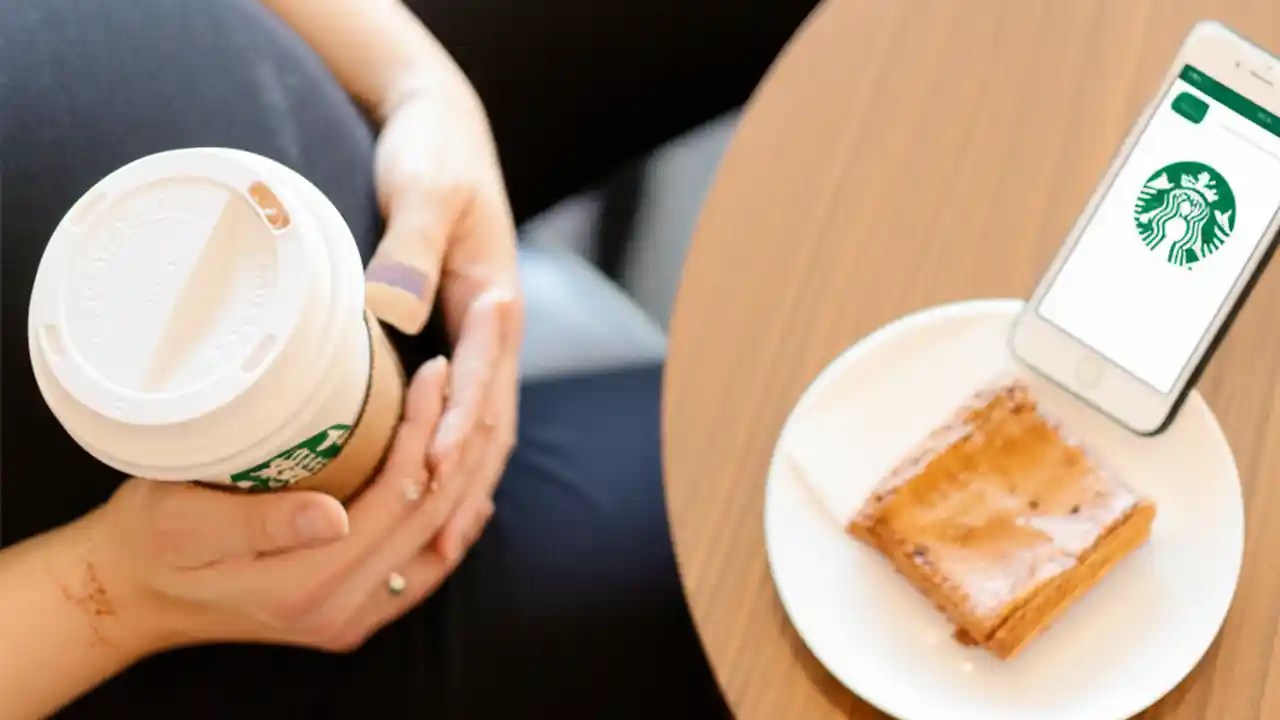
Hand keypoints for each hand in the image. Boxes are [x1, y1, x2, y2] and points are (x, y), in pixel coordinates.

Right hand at [84, 358, 492, 652]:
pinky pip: (422, 568)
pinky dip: (449, 522)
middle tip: (466, 376)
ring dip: (462, 478)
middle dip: (457, 443)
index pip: (396, 499)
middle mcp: (343, 613)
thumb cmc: (151, 542)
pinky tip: (465, 485)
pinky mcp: (356, 611)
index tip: (434, 370)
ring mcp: (354, 618)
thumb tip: (335, 517)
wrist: (136, 594)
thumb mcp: (184, 523)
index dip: (424, 431)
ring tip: (477, 412)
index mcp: (306, 589)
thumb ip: (260, 523)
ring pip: (438, 544)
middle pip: (430, 520)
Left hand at [364, 78, 521, 560]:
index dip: (460, 426)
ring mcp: (484, 338)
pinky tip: (440, 493)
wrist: (443, 128)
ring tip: (444, 546)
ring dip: (470, 485)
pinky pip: (469, 411)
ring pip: (487, 426)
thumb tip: (398, 310)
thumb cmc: (432, 152)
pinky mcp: (461, 340)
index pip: (483, 375)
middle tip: (441, 545)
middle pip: (494, 418)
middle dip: (471, 482)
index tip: (432, 472)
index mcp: (492, 295)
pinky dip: (461, 459)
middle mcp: (495, 327)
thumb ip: (412, 247)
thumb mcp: (424, 189)